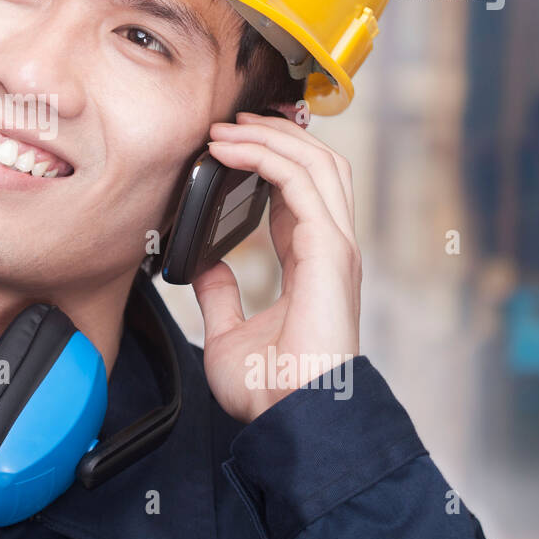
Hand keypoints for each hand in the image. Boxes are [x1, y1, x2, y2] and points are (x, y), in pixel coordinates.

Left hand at [193, 111, 360, 423]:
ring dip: (270, 136)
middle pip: (318, 165)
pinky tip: (231, 150)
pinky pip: (303, 182)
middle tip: (230, 120)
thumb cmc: (271, 389)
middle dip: (276, 134)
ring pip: (317, 163)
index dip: (268, 160)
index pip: (299, 192)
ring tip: (227, 127)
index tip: (227, 145)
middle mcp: (330, 248)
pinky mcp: (329, 250)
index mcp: (312, 263)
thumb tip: (203, 268)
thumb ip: (221, 295)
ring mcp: (336, 246)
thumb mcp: (229, 332)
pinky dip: (268, 156)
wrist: (292, 418)